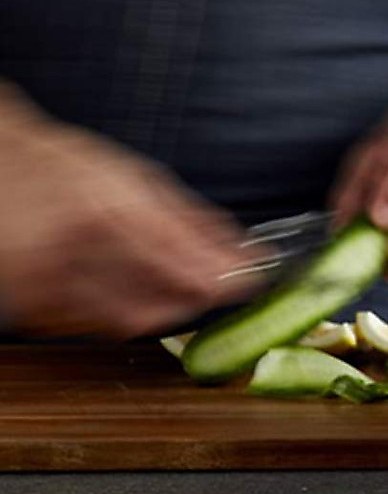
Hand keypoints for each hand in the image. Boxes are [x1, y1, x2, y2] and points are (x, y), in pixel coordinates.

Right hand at [0, 101, 258, 337]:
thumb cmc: (68, 167)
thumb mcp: (136, 177)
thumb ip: (190, 218)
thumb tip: (242, 247)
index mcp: (107, 209)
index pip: (178, 259)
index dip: (219, 277)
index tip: (249, 281)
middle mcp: (76, 249)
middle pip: (154, 301)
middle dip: (195, 301)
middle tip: (217, 289)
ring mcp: (47, 283)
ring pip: (125, 322)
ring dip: (164, 311)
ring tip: (178, 288)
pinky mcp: (30, 306)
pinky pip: (92, 326)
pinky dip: (121, 314)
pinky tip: (130, 291)